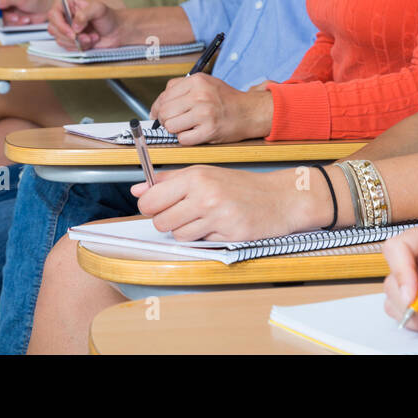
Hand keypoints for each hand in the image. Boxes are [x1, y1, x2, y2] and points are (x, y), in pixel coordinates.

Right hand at [46, 0, 124, 50]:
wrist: (116, 32)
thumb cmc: (109, 17)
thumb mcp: (99, 9)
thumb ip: (85, 13)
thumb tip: (74, 25)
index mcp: (68, 3)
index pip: (53, 13)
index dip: (60, 24)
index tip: (72, 32)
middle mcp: (64, 16)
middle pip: (53, 28)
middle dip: (71, 36)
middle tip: (85, 36)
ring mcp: (66, 28)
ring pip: (60, 39)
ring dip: (77, 42)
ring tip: (92, 37)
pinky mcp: (70, 40)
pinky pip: (67, 46)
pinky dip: (80, 46)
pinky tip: (91, 41)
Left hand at [131, 166, 316, 241]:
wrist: (279, 198)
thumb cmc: (240, 185)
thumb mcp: (204, 173)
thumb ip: (169, 181)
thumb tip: (138, 190)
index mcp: (195, 176)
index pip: (151, 200)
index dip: (151, 207)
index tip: (159, 206)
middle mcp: (204, 195)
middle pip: (161, 222)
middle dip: (169, 222)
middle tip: (186, 214)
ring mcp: (217, 216)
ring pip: (179, 236)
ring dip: (188, 232)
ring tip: (205, 219)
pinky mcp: (229, 234)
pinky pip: (200, 243)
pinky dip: (206, 238)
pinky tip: (219, 226)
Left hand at [149, 74, 273, 143]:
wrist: (250, 112)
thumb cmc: (227, 100)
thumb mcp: (206, 83)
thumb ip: (182, 88)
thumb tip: (159, 104)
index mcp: (197, 81)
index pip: (164, 95)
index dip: (157, 107)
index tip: (157, 114)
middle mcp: (200, 95)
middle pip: (165, 111)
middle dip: (165, 119)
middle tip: (174, 122)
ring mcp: (205, 113)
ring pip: (170, 126)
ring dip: (175, 130)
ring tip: (186, 127)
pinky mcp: (209, 130)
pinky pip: (183, 139)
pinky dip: (186, 139)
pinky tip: (195, 133)